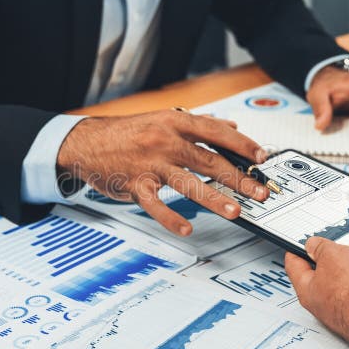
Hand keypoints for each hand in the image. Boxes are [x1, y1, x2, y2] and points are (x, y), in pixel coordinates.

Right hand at [56, 110, 269, 234]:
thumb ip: (198, 123)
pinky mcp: (135, 184)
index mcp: (175, 122)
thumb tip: (229, 124)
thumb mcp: (163, 119)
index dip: (242, 144)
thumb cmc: (126, 132)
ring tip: (235, 211)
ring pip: (187, 182)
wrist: (86, 142)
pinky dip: (171, 218)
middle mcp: (165, 140)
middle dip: (238, 177)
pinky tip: (186, 229)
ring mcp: (150, 163)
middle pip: (209, 160)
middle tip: (260, 192)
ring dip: (214, 199)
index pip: (216, 131)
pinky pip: (156, 204)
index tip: (262, 158)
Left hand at [285, 237, 348, 347]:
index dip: (295, 251)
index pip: (293, 267)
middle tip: (330, 252)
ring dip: (343, 277)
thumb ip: (319, 248)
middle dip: (323, 264)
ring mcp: (338, 315)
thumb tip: (312, 246)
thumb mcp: (332, 254)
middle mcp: (319, 307)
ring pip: (336, 290)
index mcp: (306, 290)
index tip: (297, 245)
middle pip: (315, 279)